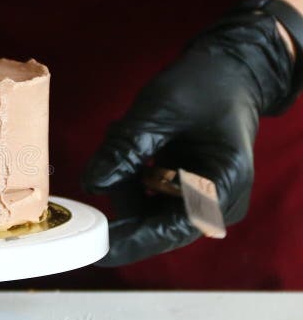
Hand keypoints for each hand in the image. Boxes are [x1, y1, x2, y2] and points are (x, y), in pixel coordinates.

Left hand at [83, 0, 296, 265]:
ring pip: (143, 207)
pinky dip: (130, 171)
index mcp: (222, 185)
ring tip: (127, 130)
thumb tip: (92, 184)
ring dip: (124, 174)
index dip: (132, 241)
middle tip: (114, 142)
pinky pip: (144, 194)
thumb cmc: (204, 85)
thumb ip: (126, 148)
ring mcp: (197, 198)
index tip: (96, 248)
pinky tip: (134, 137)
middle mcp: (214, 202)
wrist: (228, 72)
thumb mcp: (159, 111)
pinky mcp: (181, 190)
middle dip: (123, 188)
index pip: (172, 229)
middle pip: (153, 220)